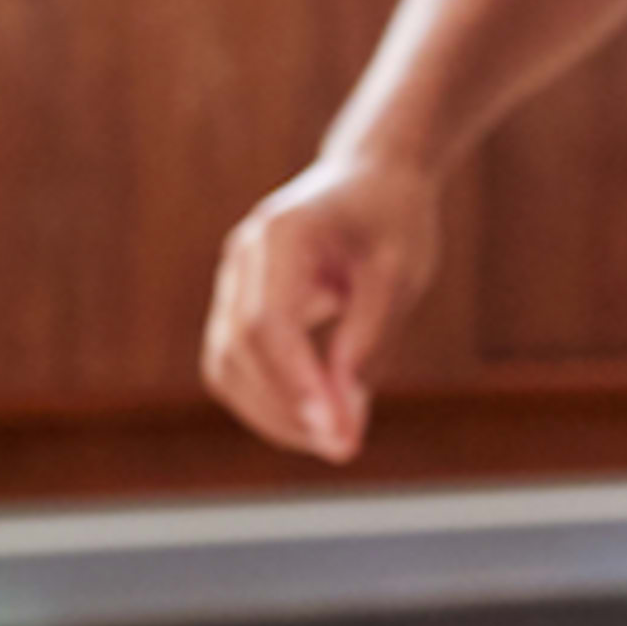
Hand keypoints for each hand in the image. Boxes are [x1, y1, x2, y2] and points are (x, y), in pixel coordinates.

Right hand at [201, 153, 443, 460]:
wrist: (372, 178)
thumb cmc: (394, 220)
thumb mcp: (401, 271)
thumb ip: (371, 336)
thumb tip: (342, 416)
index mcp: (280, 235)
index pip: (268, 323)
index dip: (294, 382)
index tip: (332, 429)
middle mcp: (242, 257)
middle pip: (237, 349)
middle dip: (283, 408)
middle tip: (343, 447)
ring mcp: (232, 280)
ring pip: (225, 364)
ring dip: (271, 413)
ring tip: (335, 439)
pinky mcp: (237, 303)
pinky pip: (234, 362)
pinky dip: (267, 399)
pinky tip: (315, 419)